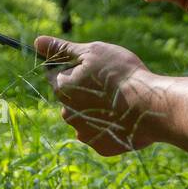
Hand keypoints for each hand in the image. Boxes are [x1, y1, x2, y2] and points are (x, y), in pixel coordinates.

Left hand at [34, 37, 165, 155]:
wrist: (149, 107)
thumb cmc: (120, 75)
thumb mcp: (91, 52)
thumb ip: (62, 49)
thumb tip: (38, 42)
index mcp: (62, 88)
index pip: (55, 73)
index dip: (73, 66)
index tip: (92, 66)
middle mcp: (67, 113)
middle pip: (70, 97)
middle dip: (85, 89)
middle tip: (109, 83)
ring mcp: (84, 133)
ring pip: (85, 116)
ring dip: (96, 108)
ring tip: (119, 100)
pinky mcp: (101, 147)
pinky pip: (101, 132)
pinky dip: (109, 125)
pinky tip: (124, 117)